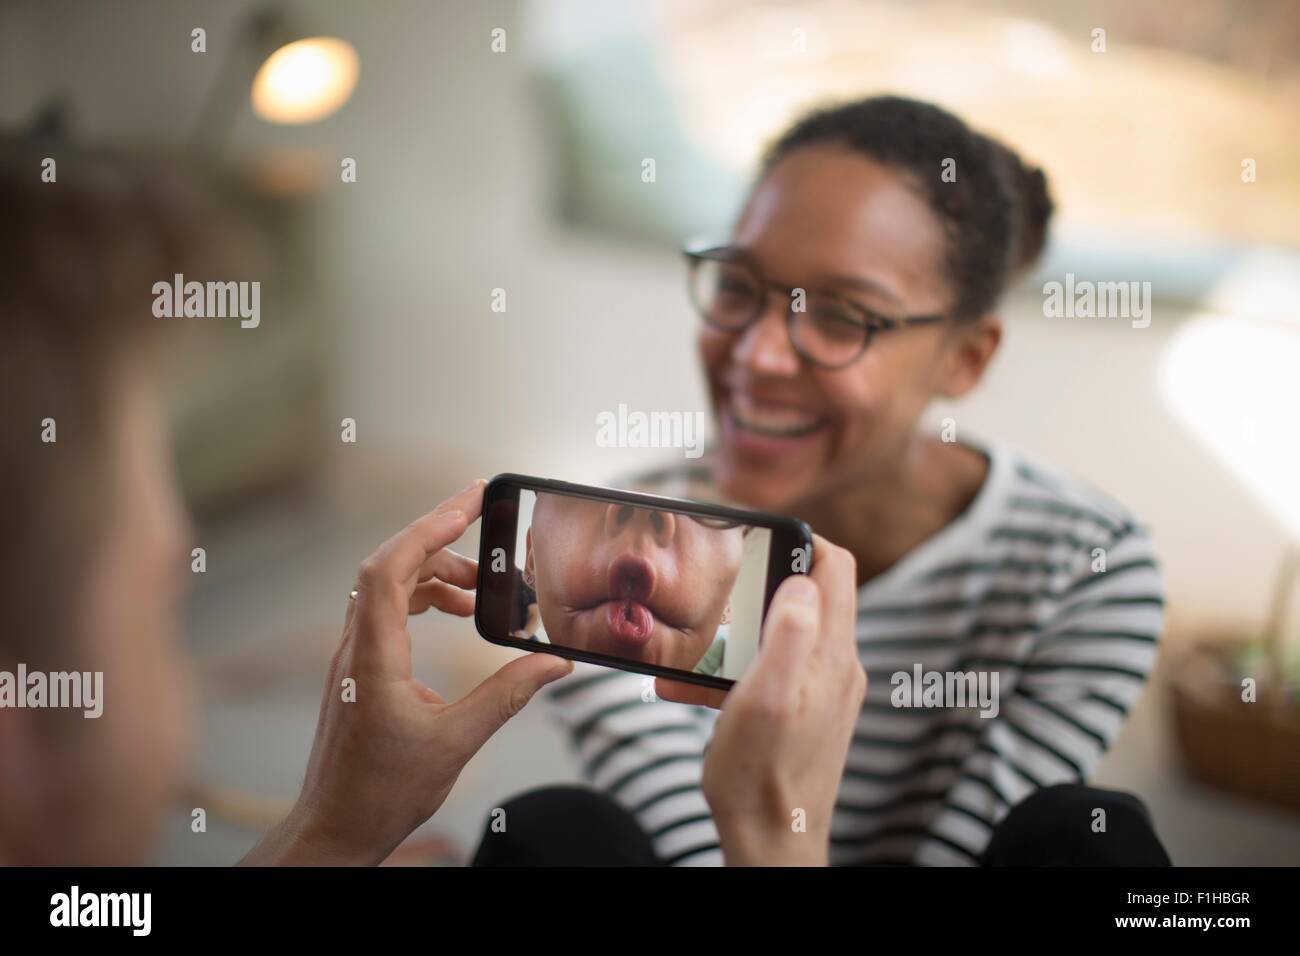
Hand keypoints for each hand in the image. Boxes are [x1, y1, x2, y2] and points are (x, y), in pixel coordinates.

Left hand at [243, 479, 572, 864]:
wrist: (334, 829)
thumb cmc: (380, 793)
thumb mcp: (456, 742)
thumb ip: (507, 695)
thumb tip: (553, 662)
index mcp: (374, 656)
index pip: (391, 566)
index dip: (430, 524)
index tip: (471, 498)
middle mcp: (356, 646)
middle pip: (391, 565)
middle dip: (441, 537)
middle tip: (488, 526)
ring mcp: (354, 656)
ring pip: (389, 586)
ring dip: (436, 573)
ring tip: (481, 590)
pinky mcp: (360, 669)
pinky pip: (389, 611)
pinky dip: (424, 598)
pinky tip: (456, 615)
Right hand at [657, 536, 864, 865]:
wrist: (774, 842)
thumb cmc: (760, 775)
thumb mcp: (764, 696)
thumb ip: (788, 633)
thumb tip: (802, 580)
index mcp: (830, 653)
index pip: (836, 566)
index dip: (800, 541)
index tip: (756, 540)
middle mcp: (837, 666)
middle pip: (811, 594)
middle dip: (761, 583)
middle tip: (719, 591)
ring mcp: (825, 689)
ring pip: (785, 633)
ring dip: (741, 632)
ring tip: (694, 651)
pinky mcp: (808, 711)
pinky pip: (775, 670)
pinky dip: (739, 669)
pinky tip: (694, 689)